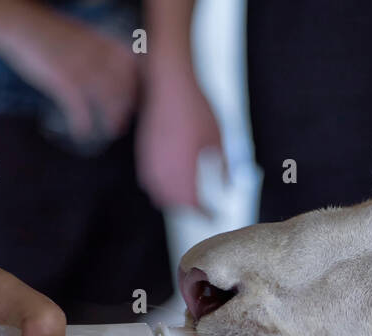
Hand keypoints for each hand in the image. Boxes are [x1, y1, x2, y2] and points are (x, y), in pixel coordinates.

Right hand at [0, 6, 136, 141]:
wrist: (19, 24)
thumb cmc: (45, 30)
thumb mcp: (77, 34)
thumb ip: (93, 48)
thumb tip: (104, 64)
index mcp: (100, 42)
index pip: (129, 66)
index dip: (134, 85)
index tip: (133, 99)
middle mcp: (95, 55)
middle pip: (121, 86)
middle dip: (126, 107)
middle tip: (123, 122)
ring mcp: (81, 68)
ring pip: (106, 99)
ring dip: (112, 118)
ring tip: (111, 131)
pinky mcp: (63, 81)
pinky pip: (80, 107)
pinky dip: (82, 122)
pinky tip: (81, 132)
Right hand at [136, 67, 222, 210]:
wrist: (168, 84)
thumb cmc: (196, 109)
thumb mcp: (218, 139)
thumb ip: (224, 167)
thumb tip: (228, 187)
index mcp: (184, 170)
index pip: (193, 203)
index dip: (204, 213)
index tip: (214, 216)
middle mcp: (164, 171)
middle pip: (174, 204)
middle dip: (188, 209)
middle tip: (202, 210)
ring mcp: (150, 164)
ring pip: (159, 196)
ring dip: (173, 201)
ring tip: (188, 200)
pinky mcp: (143, 155)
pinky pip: (150, 182)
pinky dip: (161, 188)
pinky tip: (171, 182)